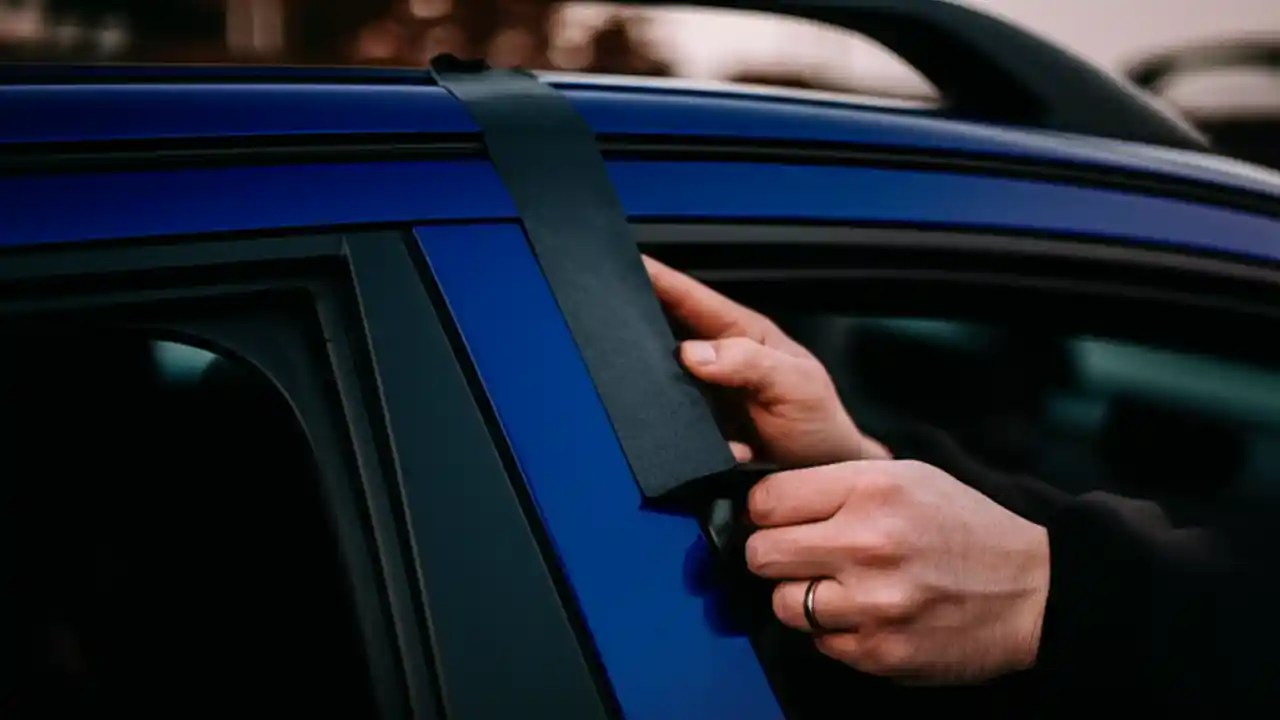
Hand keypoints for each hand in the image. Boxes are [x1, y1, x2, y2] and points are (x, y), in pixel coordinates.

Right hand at [643, 256, 889, 467]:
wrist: (820, 473)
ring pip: (659, 376)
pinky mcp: (696, 425)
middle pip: (665, 331)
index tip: (625, 264)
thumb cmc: (819, 421)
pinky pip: (668, 418)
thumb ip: (751, 363)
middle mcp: (716, 358)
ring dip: (647, 383)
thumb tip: (692, 352)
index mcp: (740, 333)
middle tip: (607, 326)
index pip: (691, 297)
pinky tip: (672, 432)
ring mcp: (703, 391)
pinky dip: (666, 423)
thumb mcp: (796, 384)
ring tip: (629, 383)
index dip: (657, 277)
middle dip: (636, 326)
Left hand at [746, 460, 1049, 683]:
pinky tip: (866, 614)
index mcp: (871, 490)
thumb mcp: (906, 477)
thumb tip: (766, 501)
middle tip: (799, 555)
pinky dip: (834, 631)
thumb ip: (837, 485)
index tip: (780, 518)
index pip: (766, 500)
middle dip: (772, 554)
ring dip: (800, 597)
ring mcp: (873, 604)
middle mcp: (867, 545)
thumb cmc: (963, 527)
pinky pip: (819, 642)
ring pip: (783, 604)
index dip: (766, 510)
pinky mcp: (880, 651)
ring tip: (838, 587)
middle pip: (762, 554)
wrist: (1033, 592)